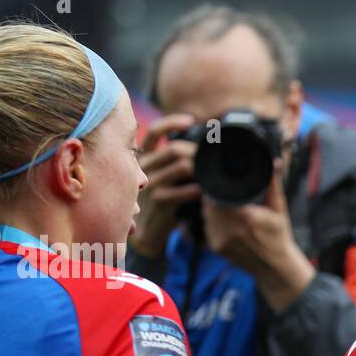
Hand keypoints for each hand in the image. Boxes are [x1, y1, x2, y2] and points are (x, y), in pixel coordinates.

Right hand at [132, 113, 200, 255]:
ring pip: (181, 167)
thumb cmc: (161, 202)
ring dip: (201, 170)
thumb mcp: (164, 178)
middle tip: (212, 159)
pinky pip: (184, 190)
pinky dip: (198, 190)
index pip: (153, 131)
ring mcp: (149, 184)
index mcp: (143, 158)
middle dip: (197, 152)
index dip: (171, 123)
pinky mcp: (158, 201)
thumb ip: (174, 163)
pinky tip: (205, 194)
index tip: (191, 122)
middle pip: (174, 149)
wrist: (148, 233)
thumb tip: (200, 148)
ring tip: (212, 176)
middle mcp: (142, 167)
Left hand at [201, 159, 315, 311]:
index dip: (216, 187)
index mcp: (246, 216)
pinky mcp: (217, 248)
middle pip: (210, 204)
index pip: (218, 194)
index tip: (221, 183)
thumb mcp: (279, 209)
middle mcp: (231, 229)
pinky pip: (208, 228)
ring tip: (222, 205)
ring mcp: (222, 240)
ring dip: (211, 209)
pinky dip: (212, 222)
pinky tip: (223, 221)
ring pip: (206, 215)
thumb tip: (274, 164)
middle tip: (221, 193)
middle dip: (214, 197)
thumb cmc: (279, 236)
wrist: (274, 267)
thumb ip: (273, 186)